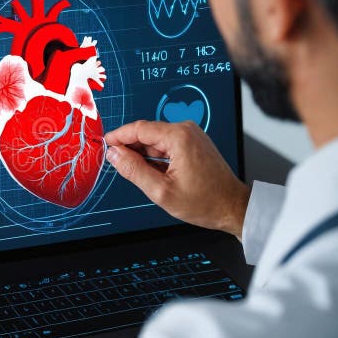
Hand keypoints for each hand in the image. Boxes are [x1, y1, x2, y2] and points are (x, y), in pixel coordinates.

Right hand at [104, 121, 249, 237]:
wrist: (233, 207)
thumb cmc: (205, 202)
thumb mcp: (161, 191)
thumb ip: (133, 170)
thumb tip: (114, 155)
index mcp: (179, 137)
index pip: (138, 129)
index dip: (118, 137)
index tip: (103, 145)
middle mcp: (186, 130)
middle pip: (146, 133)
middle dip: (128, 147)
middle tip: (114, 163)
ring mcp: (191, 136)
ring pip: (155, 140)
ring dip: (142, 154)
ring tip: (133, 173)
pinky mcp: (194, 144)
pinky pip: (166, 145)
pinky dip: (154, 156)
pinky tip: (149, 172)